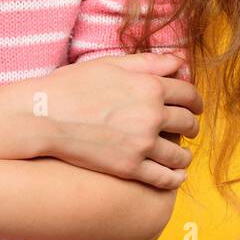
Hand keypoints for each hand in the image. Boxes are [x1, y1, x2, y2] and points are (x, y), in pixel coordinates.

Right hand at [36, 51, 202, 187]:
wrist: (44, 116)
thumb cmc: (72, 86)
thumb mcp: (111, 64)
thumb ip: (149, 62)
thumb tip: (181, 61)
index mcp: (149, 86)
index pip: (188, 93)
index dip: (195, 99)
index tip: (194, 105)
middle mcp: (151, 115)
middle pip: (188, 122)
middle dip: (191, 124)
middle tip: (189, 128)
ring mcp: (142, 144)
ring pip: (180, 153)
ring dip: (185, 153)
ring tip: (181, 153)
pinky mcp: (130, 168)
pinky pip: (164, 177)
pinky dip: (175, 177)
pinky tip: (176, 174)